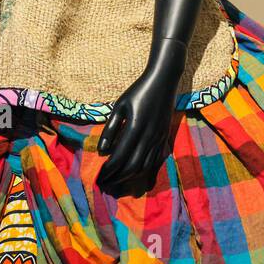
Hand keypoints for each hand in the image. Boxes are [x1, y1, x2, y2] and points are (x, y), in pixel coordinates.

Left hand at [97, 57, 181, 197]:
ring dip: (129, 176)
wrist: (164, 81)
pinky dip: (143, 169)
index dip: (108, 170)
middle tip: (105, 182)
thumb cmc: (138, 91)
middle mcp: (149, 137)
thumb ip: (111, 128)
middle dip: (117, 177)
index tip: (98, 175)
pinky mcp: (164, 137)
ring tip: (117, 179)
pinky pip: (154, 160)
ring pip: (144, 166)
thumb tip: (102, 150)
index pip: (119, 157)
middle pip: (132, 166)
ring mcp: (159, 138)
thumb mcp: (120, 106)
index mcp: (135, 128)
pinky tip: (133, 170)